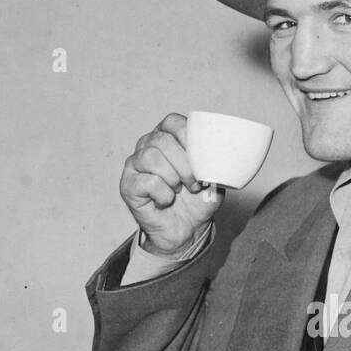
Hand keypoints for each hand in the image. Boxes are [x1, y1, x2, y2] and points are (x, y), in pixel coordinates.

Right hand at [120, 113, 224, 256]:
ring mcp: (134, 164)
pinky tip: (166, 200)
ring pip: (151, 157)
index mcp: (167, 137)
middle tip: (195, 183)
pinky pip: (147, 181)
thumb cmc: (197, 200)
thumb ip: (216, 162)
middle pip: (162, 140)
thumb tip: (222, 152)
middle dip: (185, 164)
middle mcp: (147, 146)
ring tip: (180, 190)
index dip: (188, 137)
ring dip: (173, 177)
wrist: (188, 229)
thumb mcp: (214, 178)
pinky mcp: (128, 185)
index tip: (201, 158)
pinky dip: (163, 194)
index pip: (173, 122)